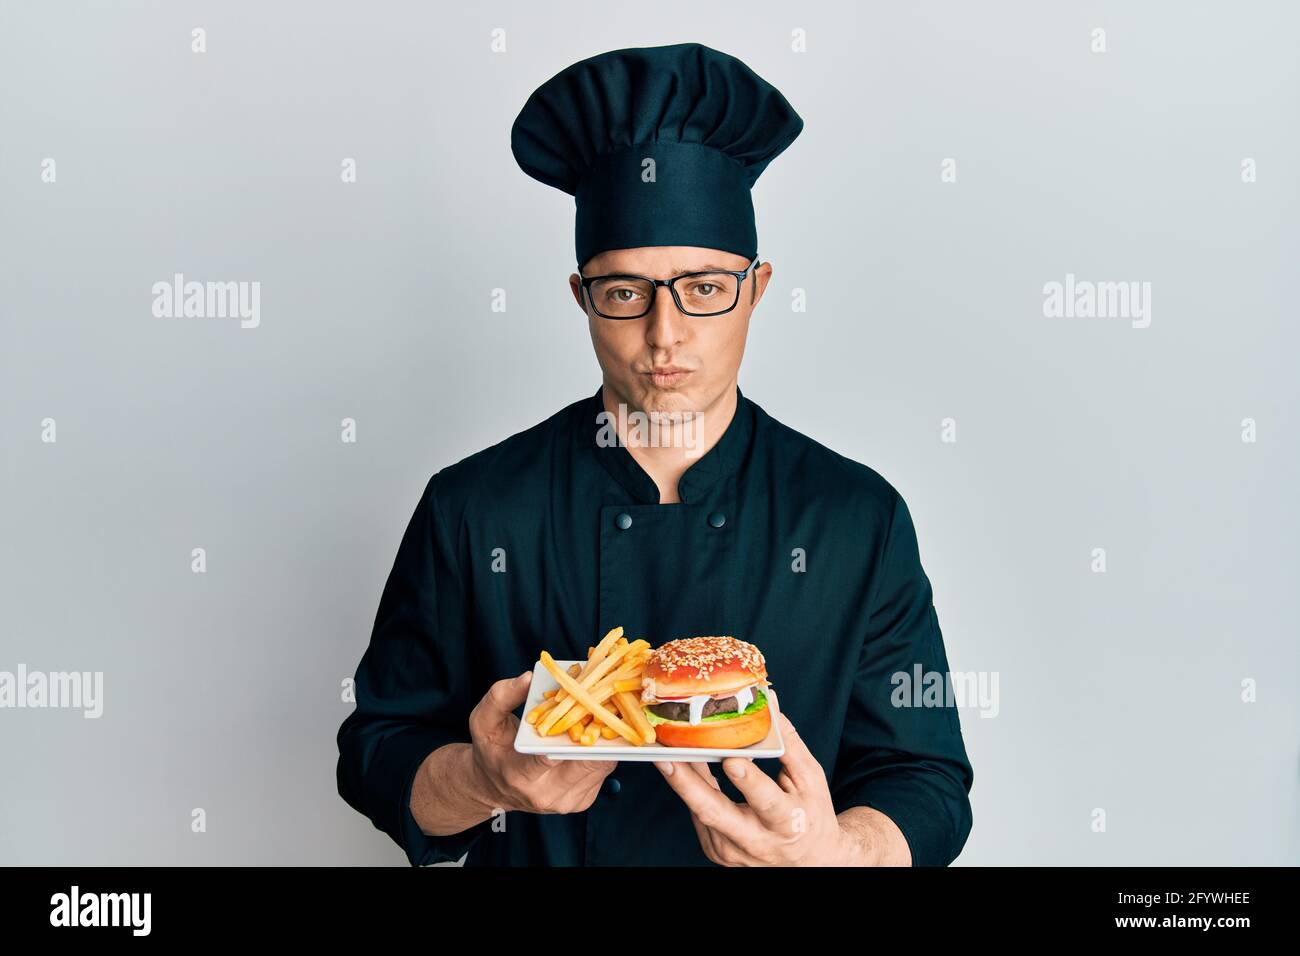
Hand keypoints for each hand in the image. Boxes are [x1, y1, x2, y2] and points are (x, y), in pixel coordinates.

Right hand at [466, 670, 615, 814]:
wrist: (495, 787)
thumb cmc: (491, 750)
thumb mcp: (484, 720)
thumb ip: (501, 697)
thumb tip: (528, 678)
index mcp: (520, 775)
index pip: (549, 757)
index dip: (572, 733)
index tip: (587, 708)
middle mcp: (547, 793)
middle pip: (587, 761)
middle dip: (600, 729)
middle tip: (607, 699)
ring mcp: (568, 800)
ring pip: (602, 764)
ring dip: (607, 737)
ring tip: (607, 710)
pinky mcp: (584, 800)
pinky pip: (605, 769)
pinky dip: (606, 748)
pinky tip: (601, 729)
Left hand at [654, 712, 846, 865]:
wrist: (810, 861)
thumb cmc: (811, 814)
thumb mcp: (811, 780)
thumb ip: (790, 744)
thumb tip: (770, 705)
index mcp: (788, 821)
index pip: (766, 802)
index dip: (749, 782)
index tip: (732, 759)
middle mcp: (757, 841)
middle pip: (716, 813)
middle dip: (688, 784)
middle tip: (667, 758)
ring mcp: (732, 850)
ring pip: (700, 812)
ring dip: (682, 780)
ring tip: (665, 751)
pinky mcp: (717, 851)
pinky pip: (699, 815)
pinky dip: (690, 789)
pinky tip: (681, 765)